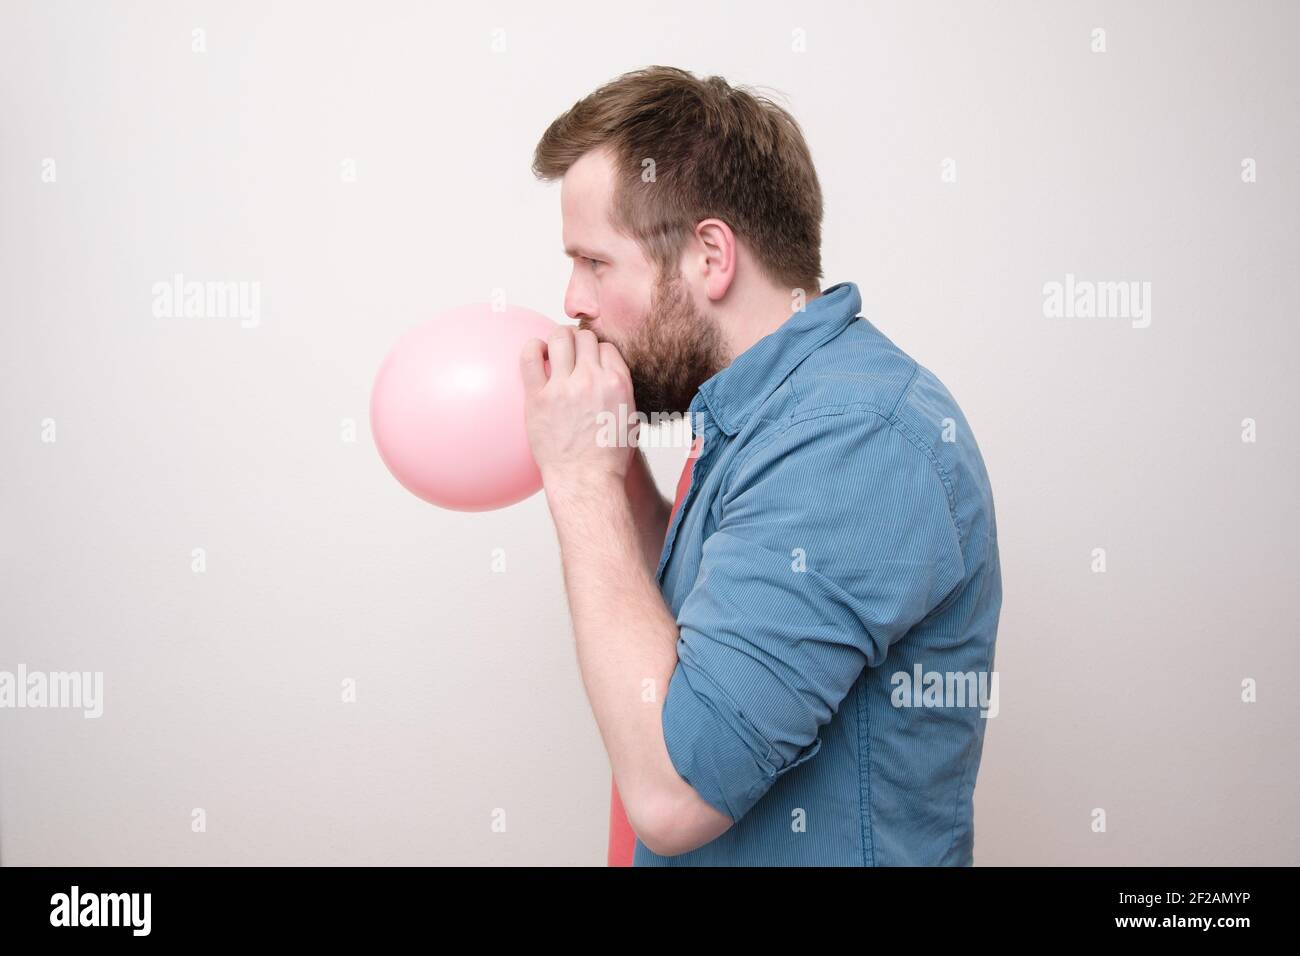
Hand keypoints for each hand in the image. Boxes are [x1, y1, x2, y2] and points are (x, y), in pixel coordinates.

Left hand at [520, 326, 638, 492]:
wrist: (585, 480)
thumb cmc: (608, 457)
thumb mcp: (630, 419)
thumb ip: (622, 392)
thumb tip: (611, 376)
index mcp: (617, 383)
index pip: (606, 346)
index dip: (596, 351)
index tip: (589, 359)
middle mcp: (592, 380)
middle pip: (584, 337)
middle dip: (578, 341)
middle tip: (571, 351)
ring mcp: (563, 387)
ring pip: (560, 338)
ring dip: (557, 339)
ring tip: (554, 349)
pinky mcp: (538, 397)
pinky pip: (530, 357)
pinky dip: (532, 348)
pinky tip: (535, 352)